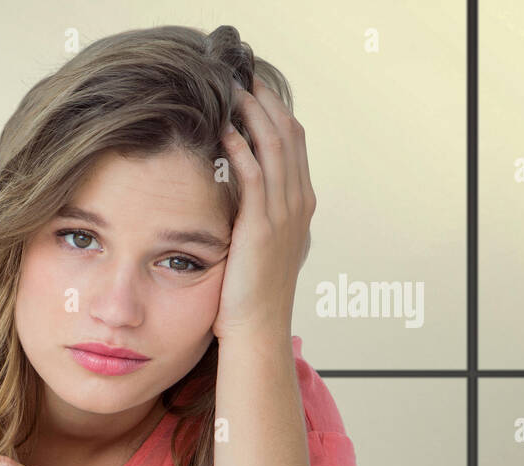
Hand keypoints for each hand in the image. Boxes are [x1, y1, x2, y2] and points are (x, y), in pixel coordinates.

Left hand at [213, 76, 316, 341]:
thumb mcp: (263, 248)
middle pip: (288, 136)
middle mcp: (298, 204)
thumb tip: (243, 200)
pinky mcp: (263, 227)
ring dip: (252, 115)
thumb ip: (260, 218)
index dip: (275, 112)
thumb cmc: (251, 295)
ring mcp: (284, 215)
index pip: (293, 144)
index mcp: (300, 205)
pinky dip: (240, 149)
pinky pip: (254, 176)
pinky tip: (223, 132)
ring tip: (231, 91)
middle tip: (242, 77)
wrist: (256, 329)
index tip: (254, 91)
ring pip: (274, 149)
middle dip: (266, 103)